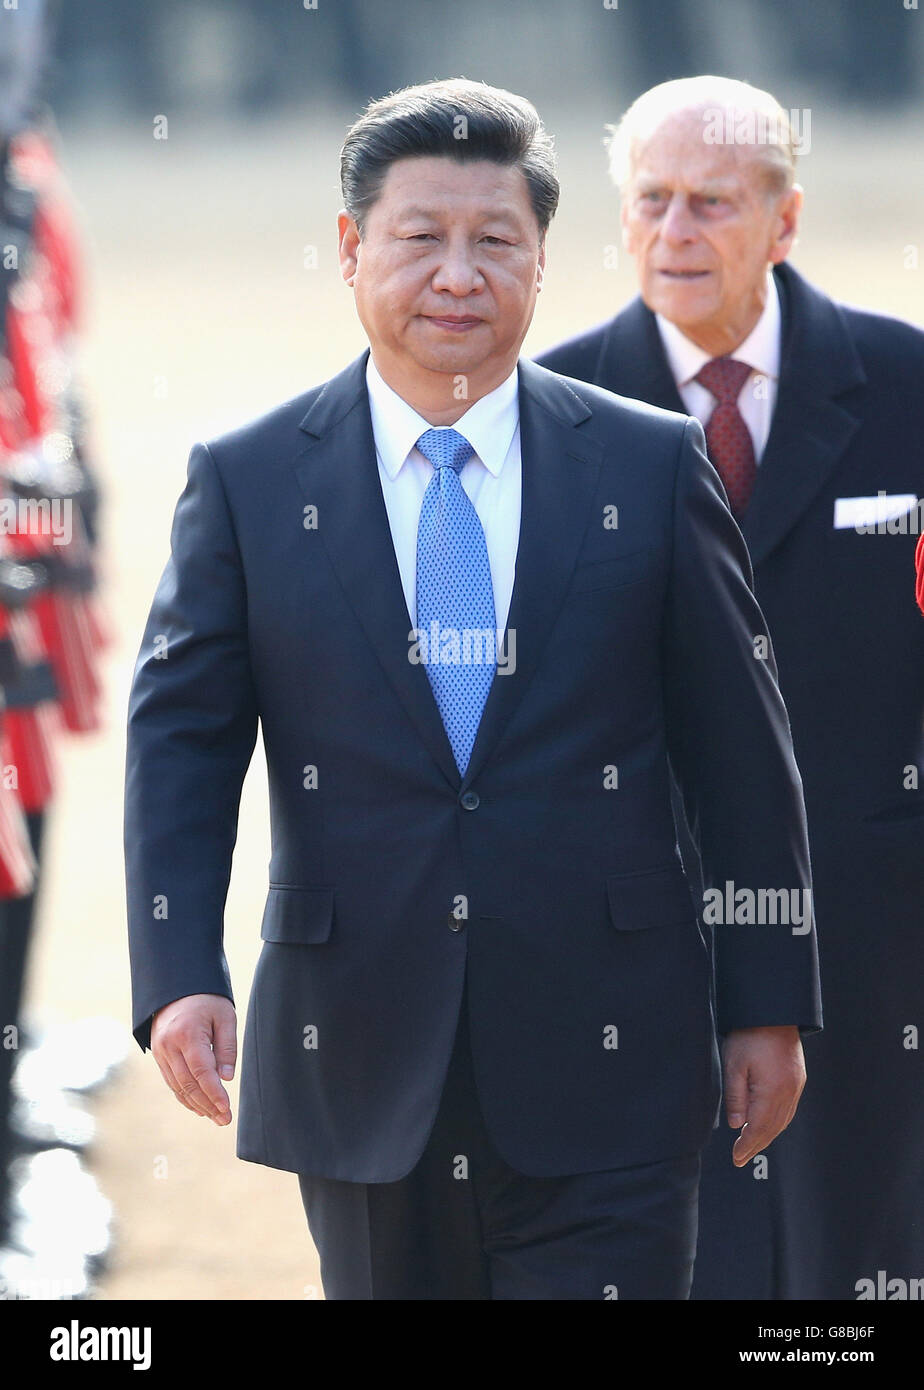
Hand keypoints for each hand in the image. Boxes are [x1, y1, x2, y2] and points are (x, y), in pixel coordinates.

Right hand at [151, 993, 236, 1125]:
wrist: (177, 986)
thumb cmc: (207, 1000)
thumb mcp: (225, 1017)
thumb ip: (227, 1048)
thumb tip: (226, 1079)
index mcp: (188, 1034)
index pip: (202, 1072)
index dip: (214, 1094)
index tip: (226, 1110)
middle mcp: (169, 1045)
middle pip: (188, 1084)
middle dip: (207, 1105)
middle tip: (224, 1120)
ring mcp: (160, 1051)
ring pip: (178, 1086)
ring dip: (196, 1104)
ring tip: (214, 1117)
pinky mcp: (158, 1054)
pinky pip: (171, 1081)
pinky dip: (184, 1096)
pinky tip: (198, 1106)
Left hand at [722, 1025, 805, 1165]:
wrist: (773, 1012)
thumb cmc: (749, 1035)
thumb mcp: (733, 1064)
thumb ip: (735, 1097)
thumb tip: (736, 1125)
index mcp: (772, 1091)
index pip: (758, 1128)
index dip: (747, 1146)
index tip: (736, 1158)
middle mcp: (789, 1092)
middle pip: (773, 1128)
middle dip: (756, 1145)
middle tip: (741, 1159)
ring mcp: (796, 1086)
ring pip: (783, 1120)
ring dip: (767, 1135)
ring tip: (751, 1146)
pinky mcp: (797, 1078)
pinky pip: (788, 1109)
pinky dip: (777, 1122)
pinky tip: (767, 1124)